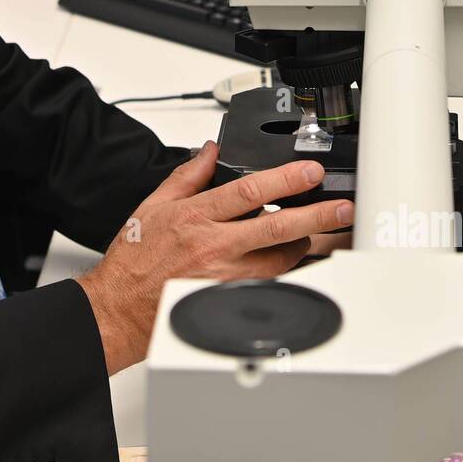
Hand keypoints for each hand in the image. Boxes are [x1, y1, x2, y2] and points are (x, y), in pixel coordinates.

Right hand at [78, 141, 353, 373]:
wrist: (121, 309)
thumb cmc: (135, 262)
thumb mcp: (152, 206)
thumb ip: (186, 176)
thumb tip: (209, 152)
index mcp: (195, 218)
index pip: (249, 193)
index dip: (285, 180)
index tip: (310, 173)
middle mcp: (214, 247)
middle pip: (276, 228)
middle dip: (316, 215)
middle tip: (341, 207)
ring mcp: (225, 277)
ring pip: (280, 260)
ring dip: (305, 245)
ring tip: (322, 233)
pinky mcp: (230, 300)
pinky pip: (269, 284)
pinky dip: (287, 272)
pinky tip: (300, 263)